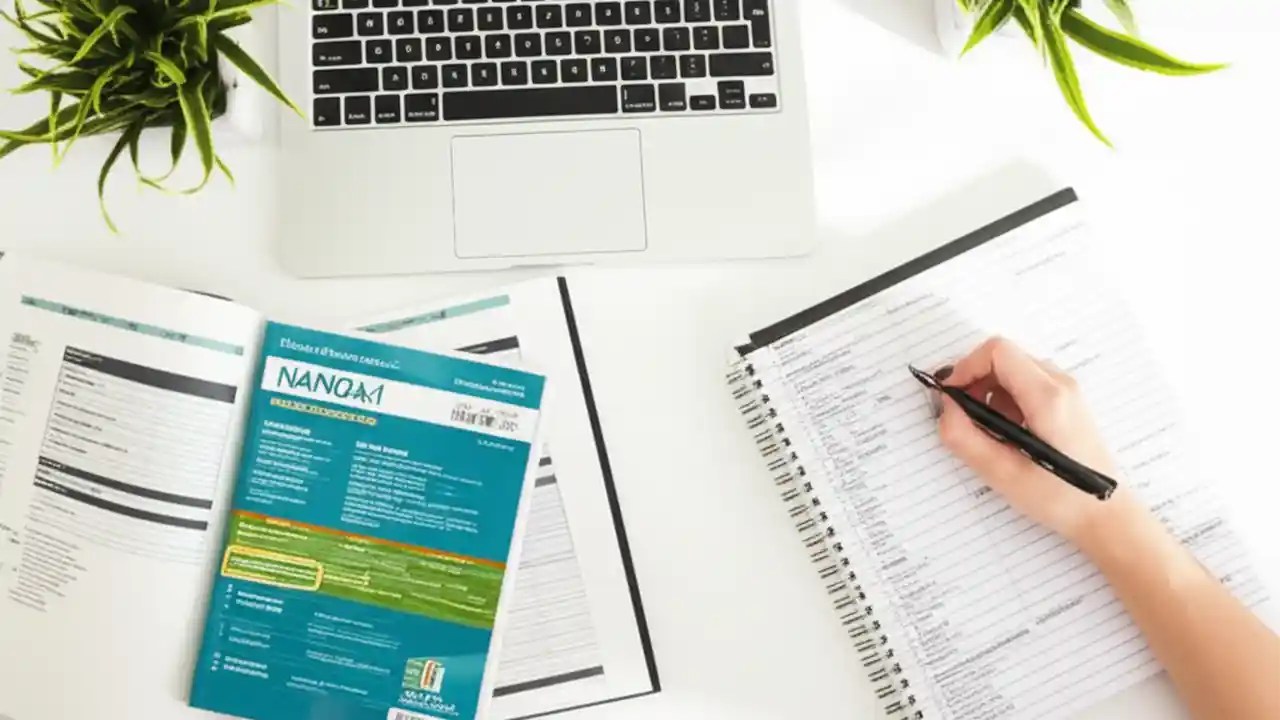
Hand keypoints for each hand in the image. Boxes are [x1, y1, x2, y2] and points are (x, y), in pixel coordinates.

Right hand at [935, 337, 1132, 544]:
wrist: (1106, 515)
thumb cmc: (1062, 498)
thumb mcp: (1002, 473)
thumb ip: (964, 437)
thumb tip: (945, 407)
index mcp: (1048, 397)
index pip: (998, 351)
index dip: (966, 367)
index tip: (951, 395)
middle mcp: (1061, 385)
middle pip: (1004, 357)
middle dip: (975, 380)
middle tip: (964, 415)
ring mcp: (1067, 391)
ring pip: (1013, 369)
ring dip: (990, 392)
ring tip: (989, 431)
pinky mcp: (1067, 402)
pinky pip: (1026, 384)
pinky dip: (1006, 400)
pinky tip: (1008, 433)